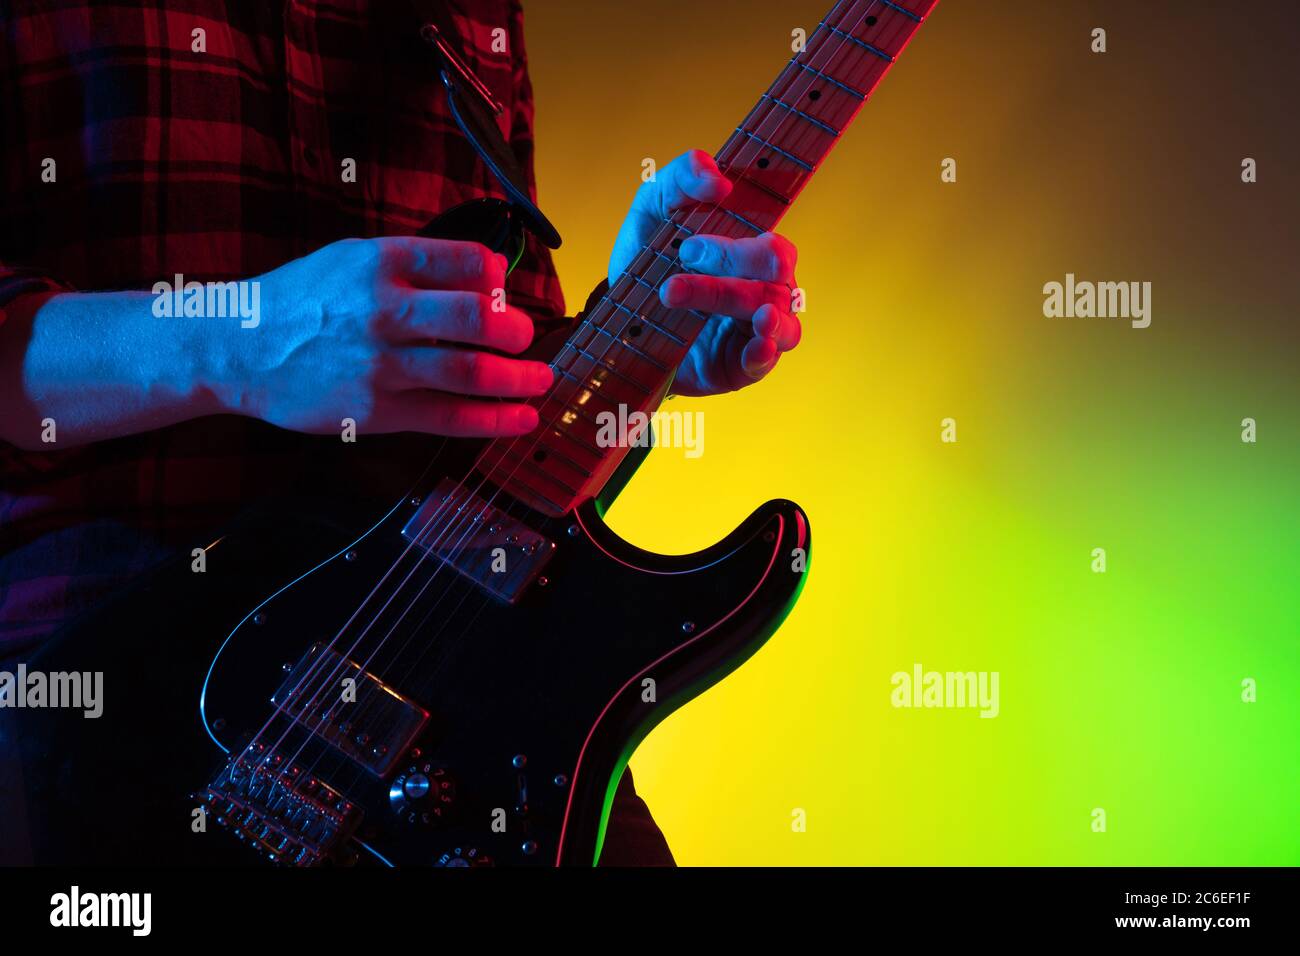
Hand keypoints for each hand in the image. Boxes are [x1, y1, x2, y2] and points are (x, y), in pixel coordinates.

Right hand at [225, 237, 552, 436]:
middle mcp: (385, 309)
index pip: (466, 262)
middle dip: (516, 332)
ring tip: (539, 381)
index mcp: (382, 262)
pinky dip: (493, 420)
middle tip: (526, 340)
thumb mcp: (351, 258)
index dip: (499, 278)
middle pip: (477, 319)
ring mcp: (382, 363)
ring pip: (470, 371)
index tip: (505, 293)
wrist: (237, 348)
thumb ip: (415, 265)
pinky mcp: (377, 409)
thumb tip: (488, 273)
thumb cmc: (301, 301)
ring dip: (518, 380)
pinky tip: (520, 418)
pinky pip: (449, 416)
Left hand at [608, 150, 801, 396]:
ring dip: (738, 299)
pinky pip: (769, 359)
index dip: (746, 239)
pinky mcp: (742, 365)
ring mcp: (755, 329)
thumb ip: (680, 179)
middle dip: (731, 260)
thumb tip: (717, 178)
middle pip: (774, 271)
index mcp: (749, 254)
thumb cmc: (647, 265)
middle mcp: (761, 289)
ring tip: (711, 299)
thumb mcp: (653, 212)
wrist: (619, 327)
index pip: (773, 243)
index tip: (695, 237)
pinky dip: (766, 350)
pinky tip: (757, 344)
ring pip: (776, 313)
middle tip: (683, 256)